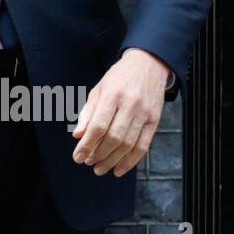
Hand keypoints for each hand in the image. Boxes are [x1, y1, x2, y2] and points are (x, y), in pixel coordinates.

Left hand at [71, 47, 167, 177]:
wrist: (149, 64)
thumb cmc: (119, 78)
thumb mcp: (99, 89)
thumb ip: (88, 112)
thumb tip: (77, 135)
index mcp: (112, 95)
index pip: (98, 125)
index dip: (87, 144)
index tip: (78, 157)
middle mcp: (130, 105)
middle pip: (113, 138)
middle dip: (98, 154)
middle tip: (88, 163)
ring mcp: (145, 113)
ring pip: (128, 144)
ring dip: (112, 160)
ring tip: (100, 168)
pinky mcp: (155, 121)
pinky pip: (143, 146)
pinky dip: (131, 161)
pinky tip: (119, 169)